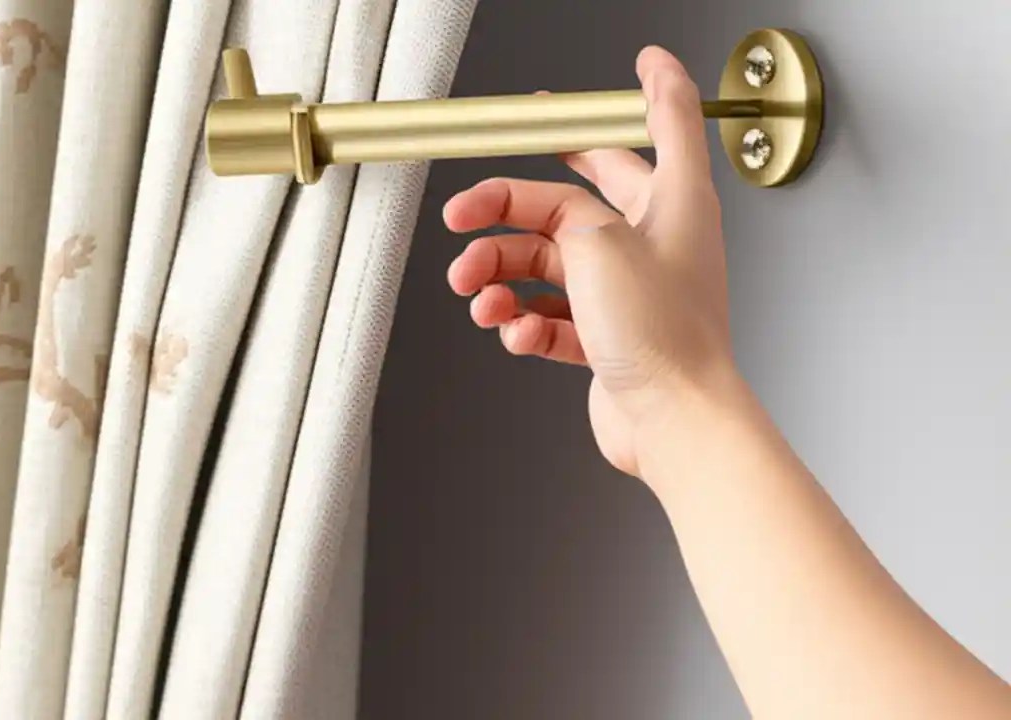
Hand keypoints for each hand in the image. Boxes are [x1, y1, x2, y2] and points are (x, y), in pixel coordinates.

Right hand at [442, 46, 740, 477]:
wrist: (673, 419)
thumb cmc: (662, 334)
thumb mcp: (602, 243)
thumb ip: (567, 213)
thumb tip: (548, 214)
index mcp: (670, 203)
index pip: (656, 127)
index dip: (647, 90)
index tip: (635, 65)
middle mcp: (650, 243)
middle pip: (563, 205)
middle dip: (503, 212)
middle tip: (459, 218)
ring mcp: (626, 292)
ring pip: (544, 266)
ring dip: (499, 279)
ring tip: (476, 296)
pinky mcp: (606, 338)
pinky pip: (549, 316)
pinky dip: (523, 323)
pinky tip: (518, 333)